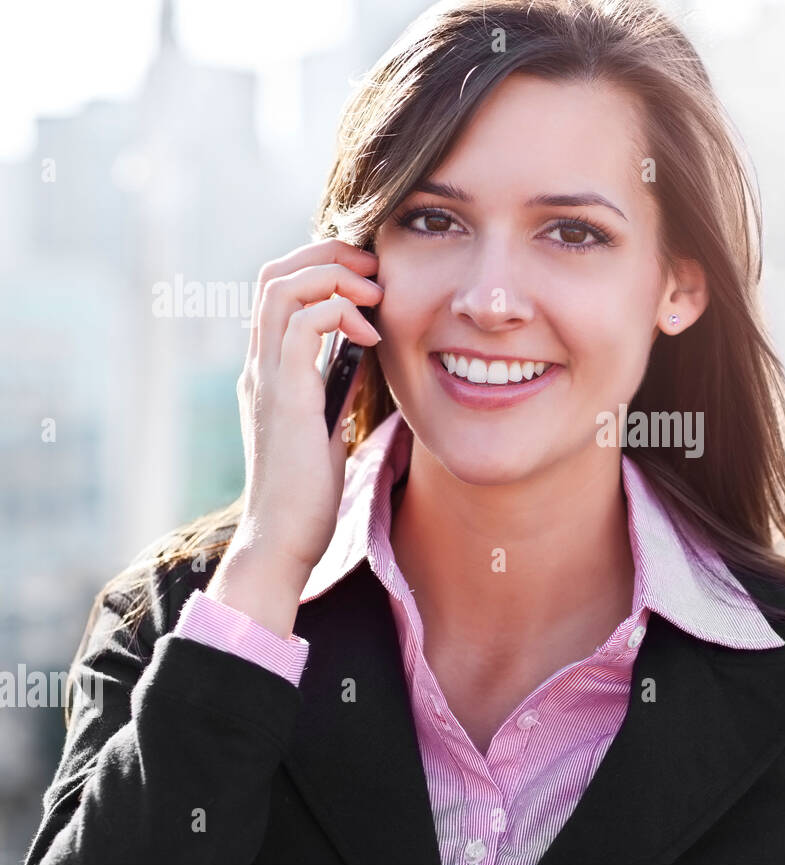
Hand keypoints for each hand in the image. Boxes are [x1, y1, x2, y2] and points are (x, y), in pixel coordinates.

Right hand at [231, 238, 382, 581]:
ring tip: (375, 292)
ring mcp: (265, 378)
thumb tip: (362, 351)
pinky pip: (303, 324)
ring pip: (282, 288)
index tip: (368, 278)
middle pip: (274, 274)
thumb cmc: (308, 493)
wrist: (284, 540)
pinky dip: (340, 312)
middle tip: (374, 268)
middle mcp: (258, 365)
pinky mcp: (284, 396)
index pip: (279, 290)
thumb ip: (333, 384)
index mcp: (268, 369)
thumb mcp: (327, 423)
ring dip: (334, 276)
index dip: (321, 267)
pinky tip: (372, 336)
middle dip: (327, 254)